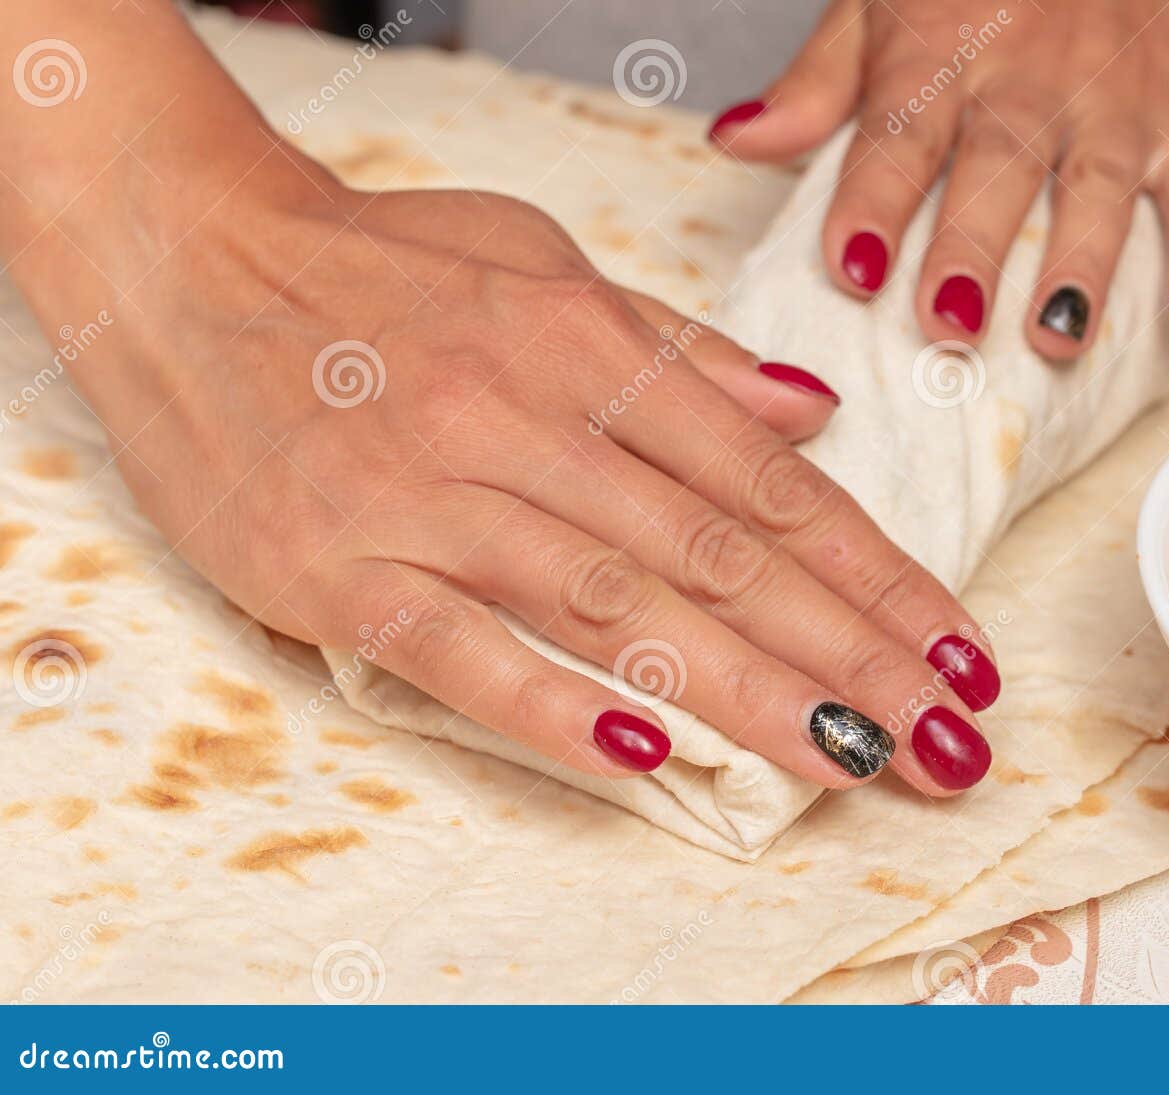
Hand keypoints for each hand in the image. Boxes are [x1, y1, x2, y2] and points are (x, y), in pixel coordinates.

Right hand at [22, 157, 996, 793]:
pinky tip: (648, 759)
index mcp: (590, 349)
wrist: (184, 260)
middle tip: (944, 738)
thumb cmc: (379, 267)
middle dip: (850, 655)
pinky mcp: (336, 567)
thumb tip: (806, 409)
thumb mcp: (544, 264)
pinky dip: (553, 703)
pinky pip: (458, 649)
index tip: (955, 652)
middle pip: (720, 555)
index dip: (875, 574)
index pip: (767, 484)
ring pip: (614, 604)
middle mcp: (525, 421)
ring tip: (851, 761)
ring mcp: (429, 497)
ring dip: (745, 691)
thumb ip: (678, 350)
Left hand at [708, 0, 1168, 357]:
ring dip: (1081, 262)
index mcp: (941, 50)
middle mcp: (1030, 77)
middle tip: (950, 326)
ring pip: (1101, 183)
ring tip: (1055, 339)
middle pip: (999, 165)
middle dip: (973, 245)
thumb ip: (817, 81)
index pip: (900, 132)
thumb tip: (736, 139)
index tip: (852, 267)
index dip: (875, 199)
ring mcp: (1113, 98)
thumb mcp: (879, 2)